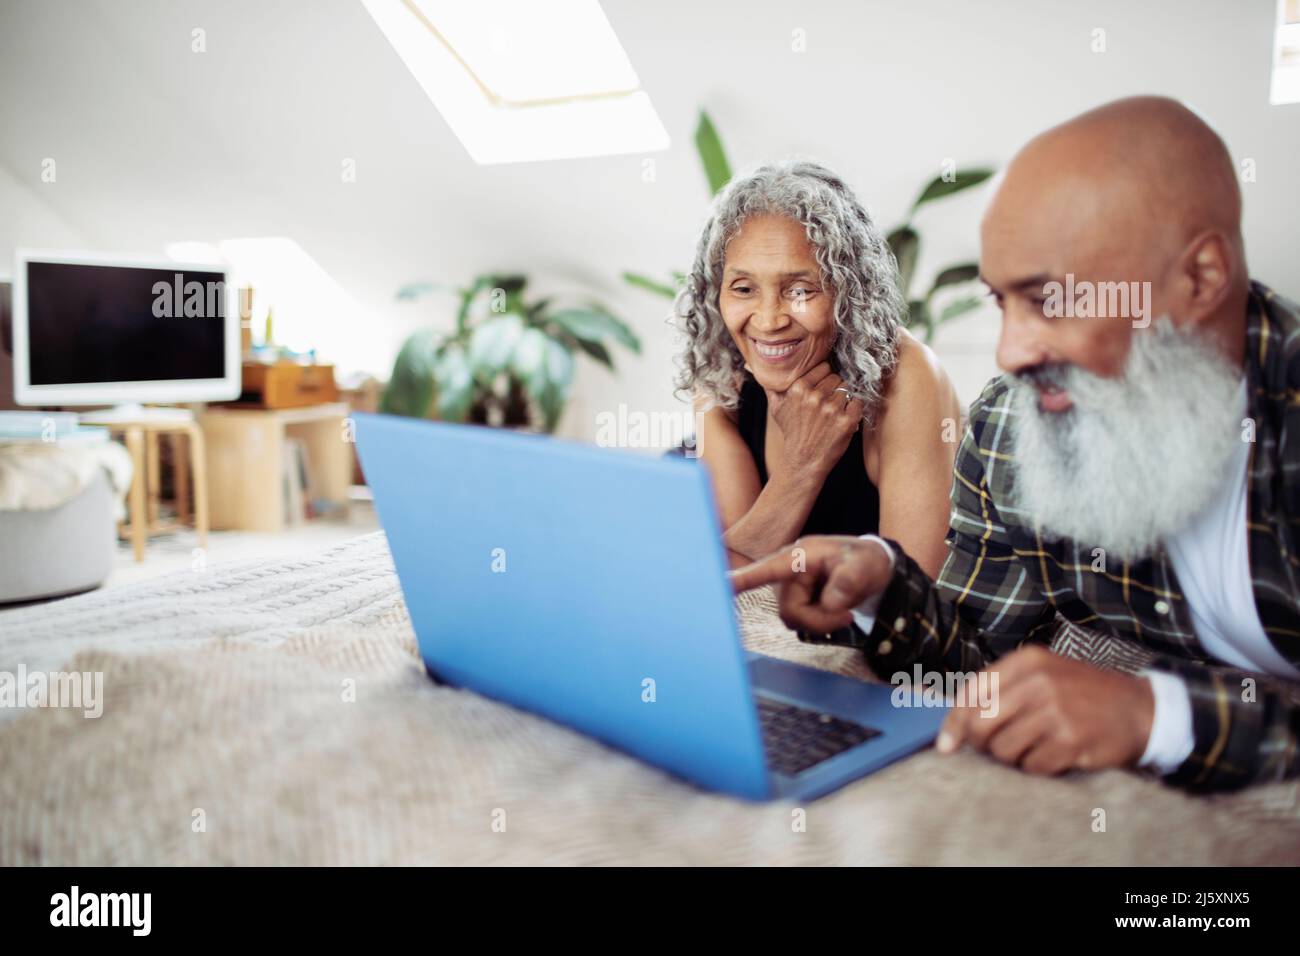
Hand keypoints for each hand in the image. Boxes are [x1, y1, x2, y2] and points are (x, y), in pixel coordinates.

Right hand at [730, 535, 893, 631]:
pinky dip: (819, 623)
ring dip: (820, 622)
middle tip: (846, 616)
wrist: (871, 569)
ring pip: (793, 620)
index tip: (720, 585)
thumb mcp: (864, 566)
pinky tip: (834, 612)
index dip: (743, 579)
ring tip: (844, 611)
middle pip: (789, 610)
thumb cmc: (864, 561)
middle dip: (818, 619)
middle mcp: (788, 572)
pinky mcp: (795, 601)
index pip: (767, 569)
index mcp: (800, 556)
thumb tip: (831, 603)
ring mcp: (790, 588)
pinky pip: (799, 622)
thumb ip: (849, 581)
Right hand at [766, 362, 864, 481]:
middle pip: (836, 377)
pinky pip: (857, 403)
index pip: (823, 367)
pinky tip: (843, 419)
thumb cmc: (792, 434)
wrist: (803, 462)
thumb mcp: (776, 409)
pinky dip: (853, 410)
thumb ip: (772, 386)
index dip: (823, 378)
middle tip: (826, 405)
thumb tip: (755, 367)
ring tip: (833, 414)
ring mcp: (831, 409)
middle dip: (833, 389)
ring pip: (847, 389)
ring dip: (843, 400)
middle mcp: (815, 396)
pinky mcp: (846, 421)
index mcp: (798, 389)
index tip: (820, 391)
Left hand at [937, 645, 1154, 774]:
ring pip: (1003, 749)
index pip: (971, 693)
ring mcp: (1055, 710)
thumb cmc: (1081, 694)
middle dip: (982, 743)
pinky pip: (1031, 767)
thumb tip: (950, 736)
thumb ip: (998, 693)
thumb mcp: (1041, 676)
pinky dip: (1037, 768)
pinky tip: (1054, 756)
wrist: (1139, 708)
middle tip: (998, 747)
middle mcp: (1038, 681)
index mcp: (1026, 661)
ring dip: (1014, 757)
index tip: (947, 745)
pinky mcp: (1071, 740)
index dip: (954, 723)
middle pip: (980, 724)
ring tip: (1035, 747)